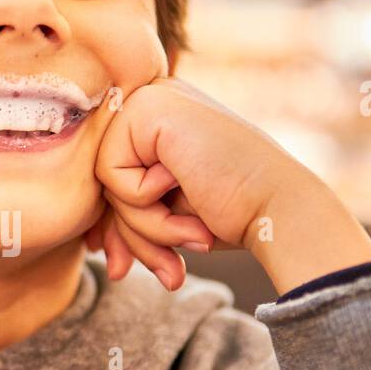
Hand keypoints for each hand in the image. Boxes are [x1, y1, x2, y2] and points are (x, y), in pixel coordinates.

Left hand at [84, 75, 370, 294]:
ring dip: (144, 226)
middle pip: (103, 181)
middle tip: (167, 271)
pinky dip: (146, 204)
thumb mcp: (168, 215)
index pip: (109, 177)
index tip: (124, 266)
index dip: (116, 227)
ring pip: (104, 183)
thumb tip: (91, 244)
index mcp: (157, 118)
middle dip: (130, 235)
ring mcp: (149, 98)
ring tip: (192, 234)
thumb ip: (129, 217)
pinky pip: (111, 176)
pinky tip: (190, 195)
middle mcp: (150, 99)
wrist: (279, 211)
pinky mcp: (147, 108)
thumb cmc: (233, 214)